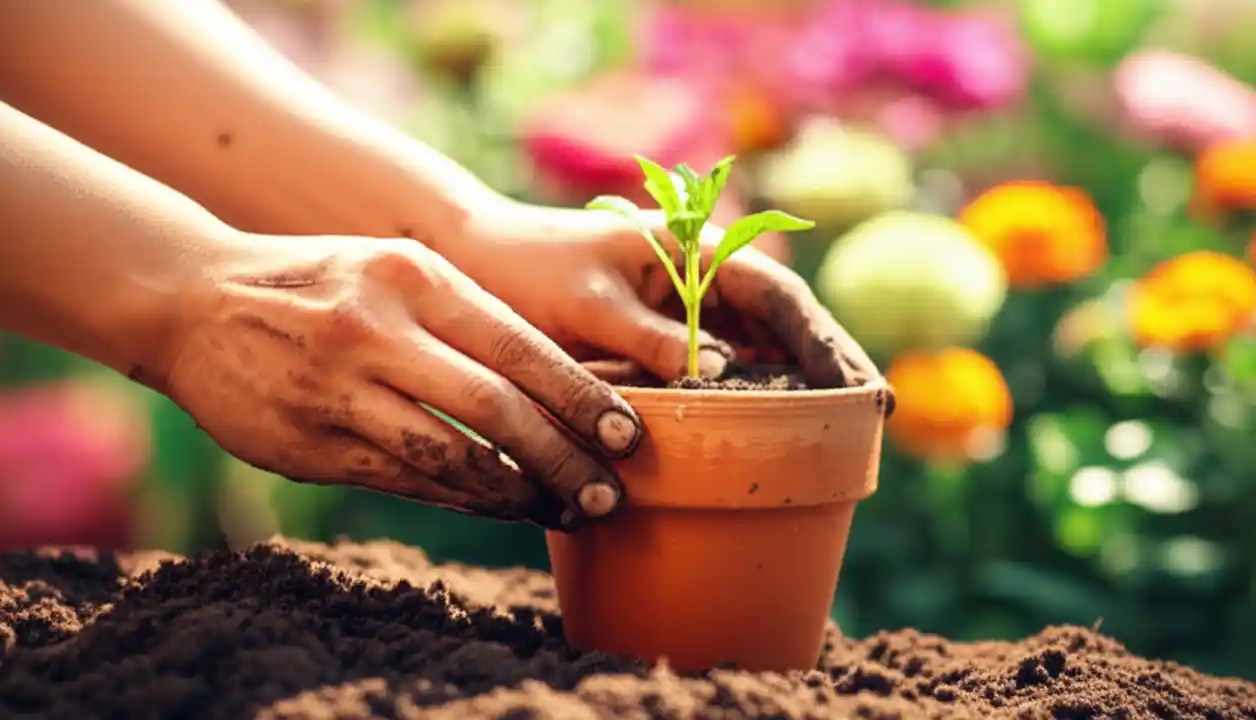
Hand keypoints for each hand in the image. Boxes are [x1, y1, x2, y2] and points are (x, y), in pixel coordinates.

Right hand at [159, 235, 641, 528]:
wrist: (192, 300)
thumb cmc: (318, 284)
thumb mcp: (395, 270)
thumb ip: (465, 318)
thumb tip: (555, 385)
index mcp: (415, 276)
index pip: (519, 344)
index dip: (581, 396)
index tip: (628, 434)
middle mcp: (379, 330)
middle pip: (496, 407)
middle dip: (563, 457)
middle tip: (607, 493)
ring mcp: (340, 390)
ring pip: (451, 456)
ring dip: (516, 492)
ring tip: (562, 510)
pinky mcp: (312, 441)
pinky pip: (405, 480)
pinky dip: (461, 499)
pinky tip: (498, 507)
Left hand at [443, 201, 891, 408]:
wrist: (476, 261)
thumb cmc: (527, 271)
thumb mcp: (587, 302)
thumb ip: (648, 334)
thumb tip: (720, 369)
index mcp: (690, 249)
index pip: (775, 293)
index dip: (821, 339)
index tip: (856, 384)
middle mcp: (699, 273)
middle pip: (783, 319)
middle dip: (829, 360)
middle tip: (876, 412)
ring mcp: (685, 303)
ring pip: (761, 341)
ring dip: (802, 377)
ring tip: (846, 425)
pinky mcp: (665, 331)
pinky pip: (724, 360)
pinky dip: (757, 387)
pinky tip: (779, 422)